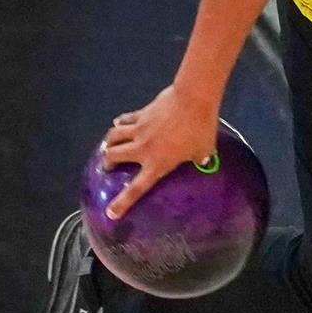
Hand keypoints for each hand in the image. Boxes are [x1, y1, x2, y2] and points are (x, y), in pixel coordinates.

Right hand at [100, 85, 220, 219]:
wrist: (192, 99)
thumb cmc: (200, 128)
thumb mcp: (204, 150)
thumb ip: (200, 158)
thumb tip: (204, 161)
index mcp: (157, 164)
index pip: (136, 189)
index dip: (122, 203)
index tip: (111, 213)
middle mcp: (142, 149)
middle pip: (114, 157)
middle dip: (107, 163)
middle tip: (107, 166)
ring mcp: (138, 130)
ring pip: (113, 137)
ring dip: (108, 142)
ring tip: (108, 145)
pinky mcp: (140, 113)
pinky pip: (125, 119)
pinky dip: (120, 122)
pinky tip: (118, 123)